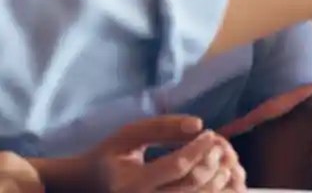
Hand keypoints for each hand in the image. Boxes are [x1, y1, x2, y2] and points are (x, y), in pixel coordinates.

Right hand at [90, 116, 245, 191]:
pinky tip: (213, 181)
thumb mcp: (129, 135)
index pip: (177, 165)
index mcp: (130, 184)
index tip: (210, 134)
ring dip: (217, 181)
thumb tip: (199, 125)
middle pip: (192, 185)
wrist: (90, 187)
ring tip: (221, 164)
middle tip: (219, 147)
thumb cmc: (111, 156)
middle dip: (211, 163)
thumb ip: (163, 127)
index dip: (199, 148)